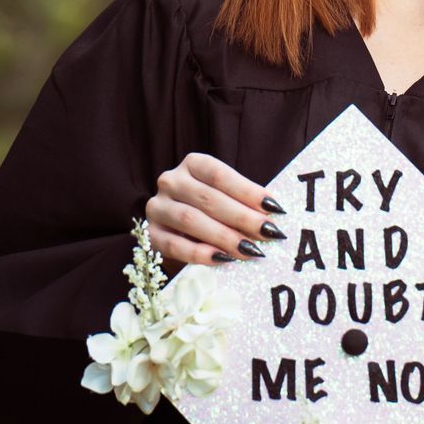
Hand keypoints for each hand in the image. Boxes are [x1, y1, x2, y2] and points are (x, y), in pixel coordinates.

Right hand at [146, 152, 287, 272]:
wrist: (178, 233)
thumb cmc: (210, 211)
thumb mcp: (225, 198)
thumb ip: (243, 202)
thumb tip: (274, 216)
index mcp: (192, 164)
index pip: (220, 175)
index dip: (248, 191)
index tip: (274, 208)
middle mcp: (171, 181)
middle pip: (208, 198)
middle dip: (242, 218)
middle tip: (269, 233)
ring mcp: (157, 207)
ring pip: (191, 220)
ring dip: (224, 236)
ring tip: (251, 250)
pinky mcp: (150, 235)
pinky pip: (175, 245)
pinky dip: (200, 253)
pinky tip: (223, 259)